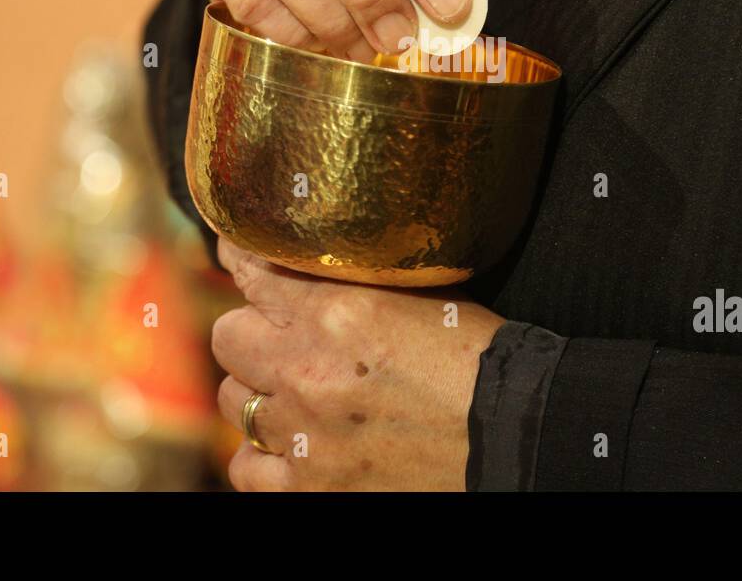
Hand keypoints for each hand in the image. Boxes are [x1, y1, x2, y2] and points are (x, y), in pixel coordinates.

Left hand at [211, 238, 504, 490]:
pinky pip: (246, 466)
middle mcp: (306, 368)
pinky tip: (294, 443)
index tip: (242, 255)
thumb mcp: (418, 293)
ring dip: (261, 391)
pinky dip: (265, 454)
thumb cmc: (475, 357)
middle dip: (254, 331)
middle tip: (285, 338)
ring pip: (233, 401)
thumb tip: (307, 259)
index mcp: (336, 310)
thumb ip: (354, 277)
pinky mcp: (308, 486)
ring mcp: (302, 433)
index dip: (242, 257)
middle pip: (228, 336)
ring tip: (297, 393)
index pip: (250, 269)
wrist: (513, 434)